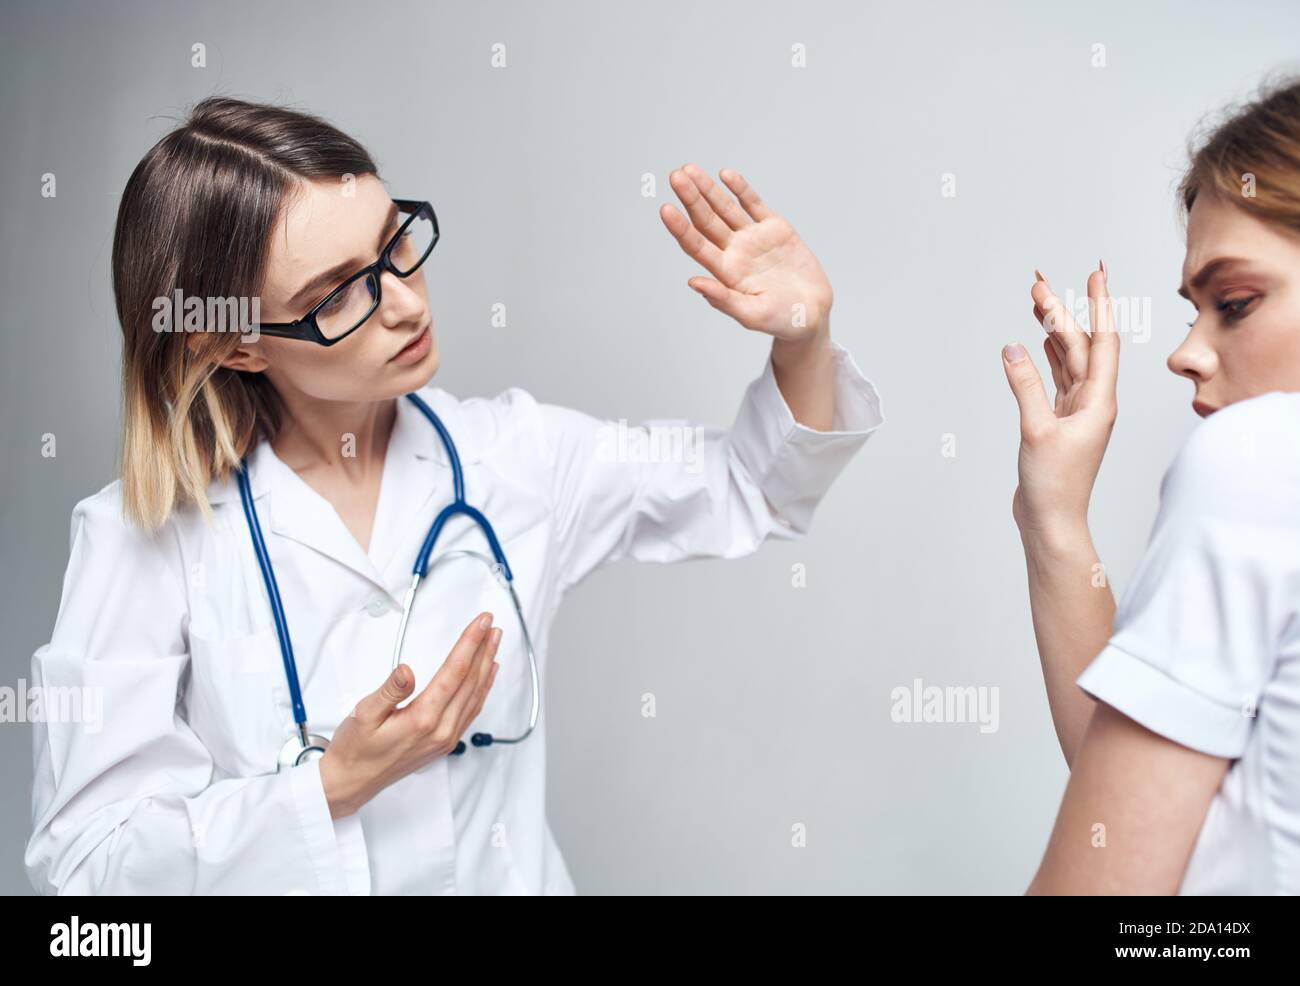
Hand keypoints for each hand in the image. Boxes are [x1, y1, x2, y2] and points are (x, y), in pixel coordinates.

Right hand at [319, 612, 501, 817]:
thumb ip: (389, 691)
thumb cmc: (355, 748)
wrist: (353, 781)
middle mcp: (441, 730)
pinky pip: (472, 710)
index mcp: (422, 719)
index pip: (454, 672)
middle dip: (483, 648)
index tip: (481, 622)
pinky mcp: (445, 743)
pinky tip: (487, 675)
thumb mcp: (364, 714)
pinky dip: (483, 688)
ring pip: (475, 695)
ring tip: (494, 642)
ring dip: (487, 665)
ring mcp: (446, 738)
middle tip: (492, 624)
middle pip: (470, 681)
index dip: (470, 643)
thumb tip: (407, 670)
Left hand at [659, 163, 831, 343]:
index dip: (680, 228)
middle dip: (691, 199)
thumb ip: (723, 299)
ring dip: (708, 189)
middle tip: (675, 177)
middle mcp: (735, 251)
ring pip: (726, 208)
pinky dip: (741, 189)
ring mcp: (753, 238)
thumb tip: (693, 283)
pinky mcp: (774, 228)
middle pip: (706, 221)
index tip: (666, 210)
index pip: (696, 245)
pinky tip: (725, 175)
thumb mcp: (752, 314)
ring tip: (689, 170)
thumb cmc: (781, 320)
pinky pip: (754, 204)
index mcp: (726, 272)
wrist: (812, 313)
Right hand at [1003, 264, 1118, 542]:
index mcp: (1099, 401)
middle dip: (1061, 312)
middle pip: (1078, 346)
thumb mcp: (1037, 430)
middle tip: (1040, 282)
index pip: (1102, 342)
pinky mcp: (1059, 421)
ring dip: (1053, 331)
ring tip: (1037, 302)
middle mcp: (1093, 402)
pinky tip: (1041, 341)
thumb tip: (1014, 348)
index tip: (1096, 274)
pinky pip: (1057, 378)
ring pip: (1066, 360)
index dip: (1100, 305)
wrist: (1053, 521)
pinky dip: (1048, 357)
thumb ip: (1025, 386)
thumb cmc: (1054, 485)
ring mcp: (1077, 411)